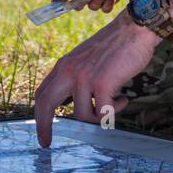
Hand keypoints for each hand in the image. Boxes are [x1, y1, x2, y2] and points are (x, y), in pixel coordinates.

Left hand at [33, 14, 160, 146]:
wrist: (134, 29)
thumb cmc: (116, 46)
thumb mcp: (86, 59)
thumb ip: (76, 77)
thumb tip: (73, 104)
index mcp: (64, 65)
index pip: (42, 93)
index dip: (38, 115)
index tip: (42, 131)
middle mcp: (69, 71)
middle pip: (45, 104)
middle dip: (43, 127)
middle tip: (46, 143)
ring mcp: (84, 77)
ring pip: (82, 115)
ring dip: (100, 116)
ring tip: (116, 102)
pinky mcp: (102, 83)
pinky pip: (104, 112)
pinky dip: (116, 110)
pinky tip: (124, 99)